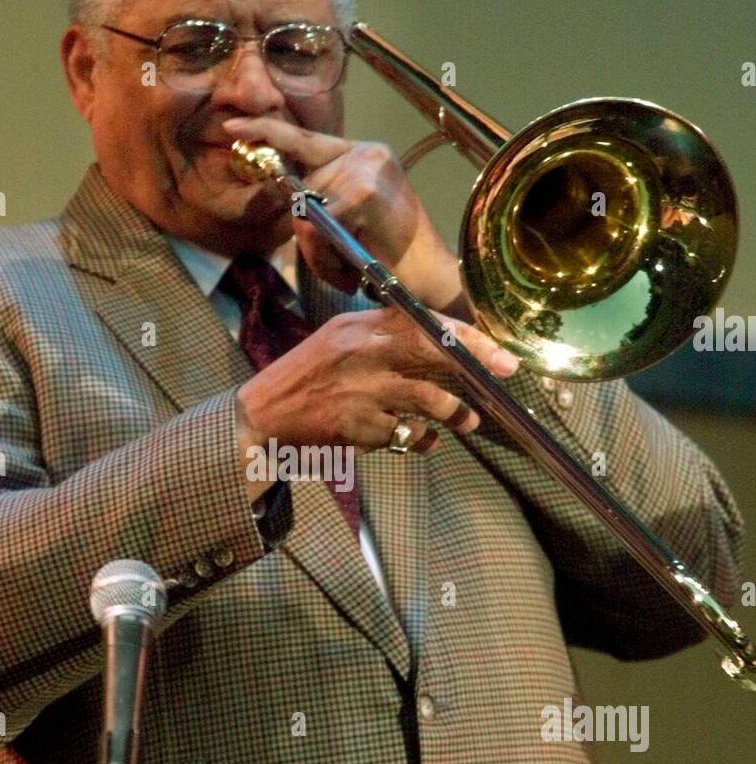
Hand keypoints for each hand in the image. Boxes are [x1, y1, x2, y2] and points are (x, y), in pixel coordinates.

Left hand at [221, 116, 461, 311]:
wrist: (430, 283)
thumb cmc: (390, 259)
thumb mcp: (350, 220)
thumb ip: (319, 200)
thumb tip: (279, 192)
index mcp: (365, 154)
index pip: (305, 139)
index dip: (266, 132)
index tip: (232, 128)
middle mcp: (366, 153)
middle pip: (300, 188)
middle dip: (308, 234)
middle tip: (339, 262)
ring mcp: (366, 169)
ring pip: (304, 213)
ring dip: (318, 254)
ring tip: (349, 269)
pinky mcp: (364, 193)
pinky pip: (315, 228)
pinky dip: (326, 259)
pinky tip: (352, 272)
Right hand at [236, 304, 519, 471]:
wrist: (259, 418)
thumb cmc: (302, 381)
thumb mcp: (337, 344)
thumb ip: (381, 339)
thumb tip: (438, 343)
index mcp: (358, 328)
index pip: (422, 322)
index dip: (466, 336)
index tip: (498, 350)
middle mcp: (361, 353)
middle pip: (433, 352)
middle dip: (476, 365)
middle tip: (504, 377)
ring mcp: (361, 391)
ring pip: (428, 399)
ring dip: (455, 413)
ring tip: (467, 422)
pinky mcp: (358, 427)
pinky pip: (405, 436)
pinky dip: (419, 441)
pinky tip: (422, 441)